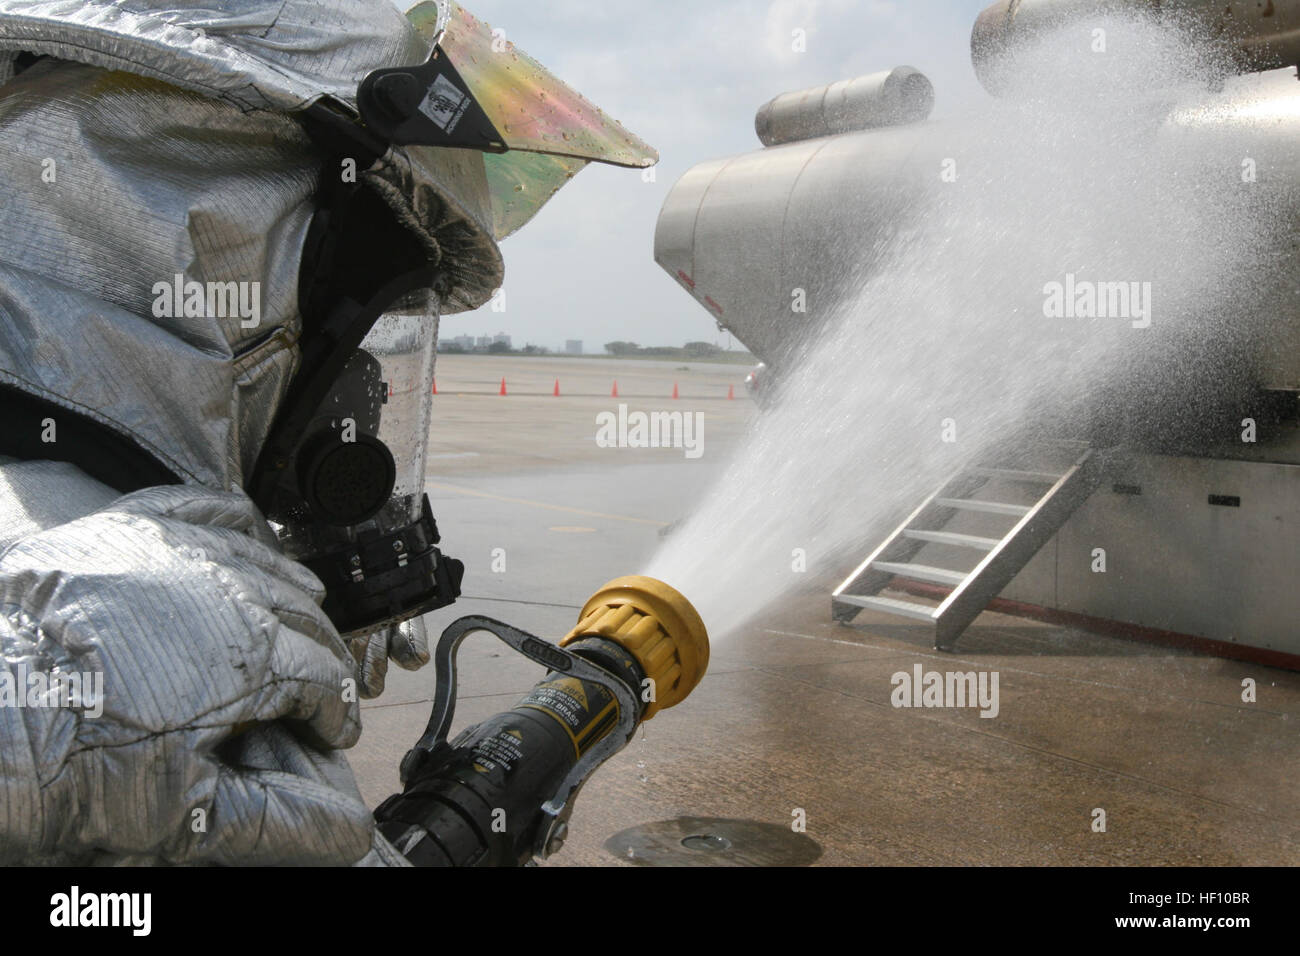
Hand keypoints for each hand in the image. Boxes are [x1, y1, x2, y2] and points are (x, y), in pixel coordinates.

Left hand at [0, 485, 376, 864]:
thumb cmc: (68, 764)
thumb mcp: (182, 809)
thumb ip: (278, 820)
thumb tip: (350, 837)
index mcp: (251, 657)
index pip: (324, 680)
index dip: (337, 712)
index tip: (333, 733)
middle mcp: (228, 591)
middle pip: (305, 618)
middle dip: (324, 656)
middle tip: (321, 688)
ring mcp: (176, 553)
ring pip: (263, 560)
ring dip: (292, 591)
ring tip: (305, 613)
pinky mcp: (126, 531)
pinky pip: (200, 507)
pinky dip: (233, 521)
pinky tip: (248, 536)